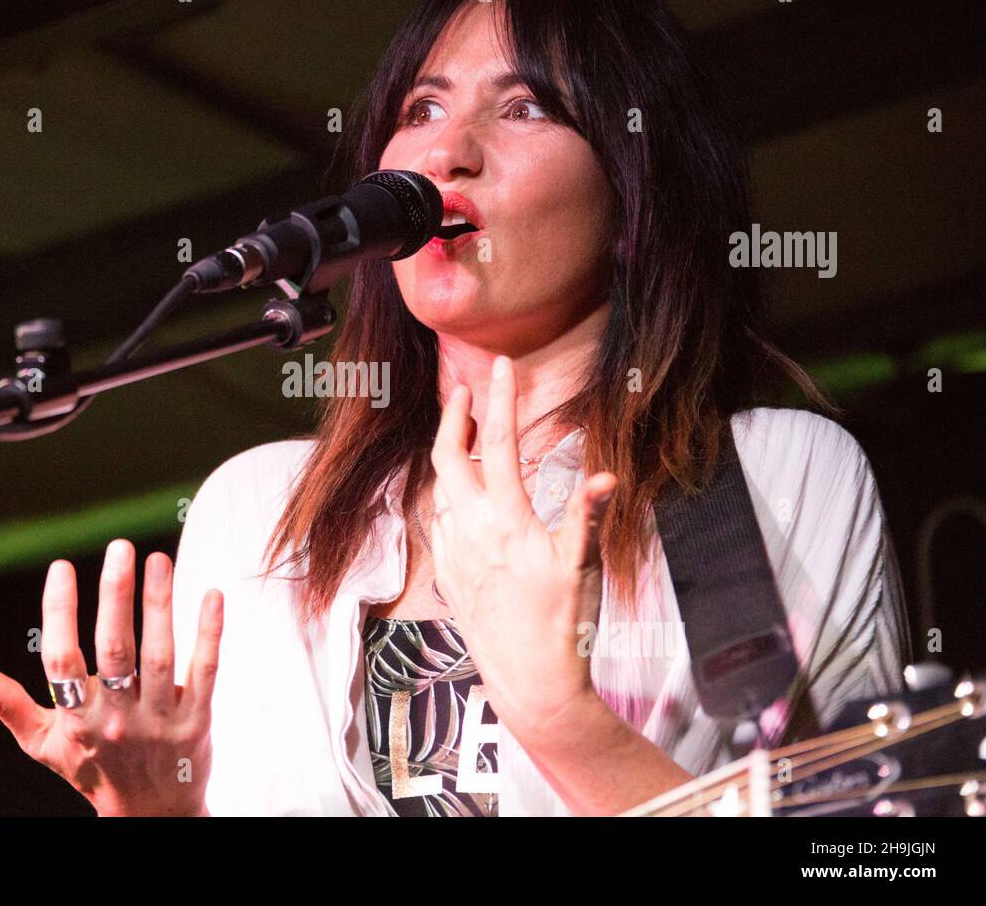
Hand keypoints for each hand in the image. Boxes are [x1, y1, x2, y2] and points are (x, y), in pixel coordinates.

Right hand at [0, 540, 221, 815]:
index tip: (62, 566)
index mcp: (76, 719)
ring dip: (160, 604)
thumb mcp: (42, 742)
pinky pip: (205, 671)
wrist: (151, 814)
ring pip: (160, 656)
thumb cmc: (92, 768)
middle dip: (115, 596)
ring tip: (157, 559)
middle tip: (119, 548)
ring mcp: (160, 720)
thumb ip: (4, 703)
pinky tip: (212, 594)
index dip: (60, 612)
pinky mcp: (197, 721)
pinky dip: (209, 633)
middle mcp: (118, 719)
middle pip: (115, 651)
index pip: (62, 660)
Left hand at [427, 355, 615, 749]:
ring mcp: (453, 551)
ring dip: (450, 456)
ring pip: (440, 487)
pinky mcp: (447, 572)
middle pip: (447, 455)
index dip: (499, 400)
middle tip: (463, 393)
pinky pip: (439, 519)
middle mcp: (470, 530)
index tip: (499, 368)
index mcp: (506, 520)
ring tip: (467, 436)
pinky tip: (462, 494)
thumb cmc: (560, 622)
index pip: (500, 444)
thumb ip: (587, 515)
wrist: (529, 678)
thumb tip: (606, 478)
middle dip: (453, 417)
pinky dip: (448, 493)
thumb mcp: (581, 564)